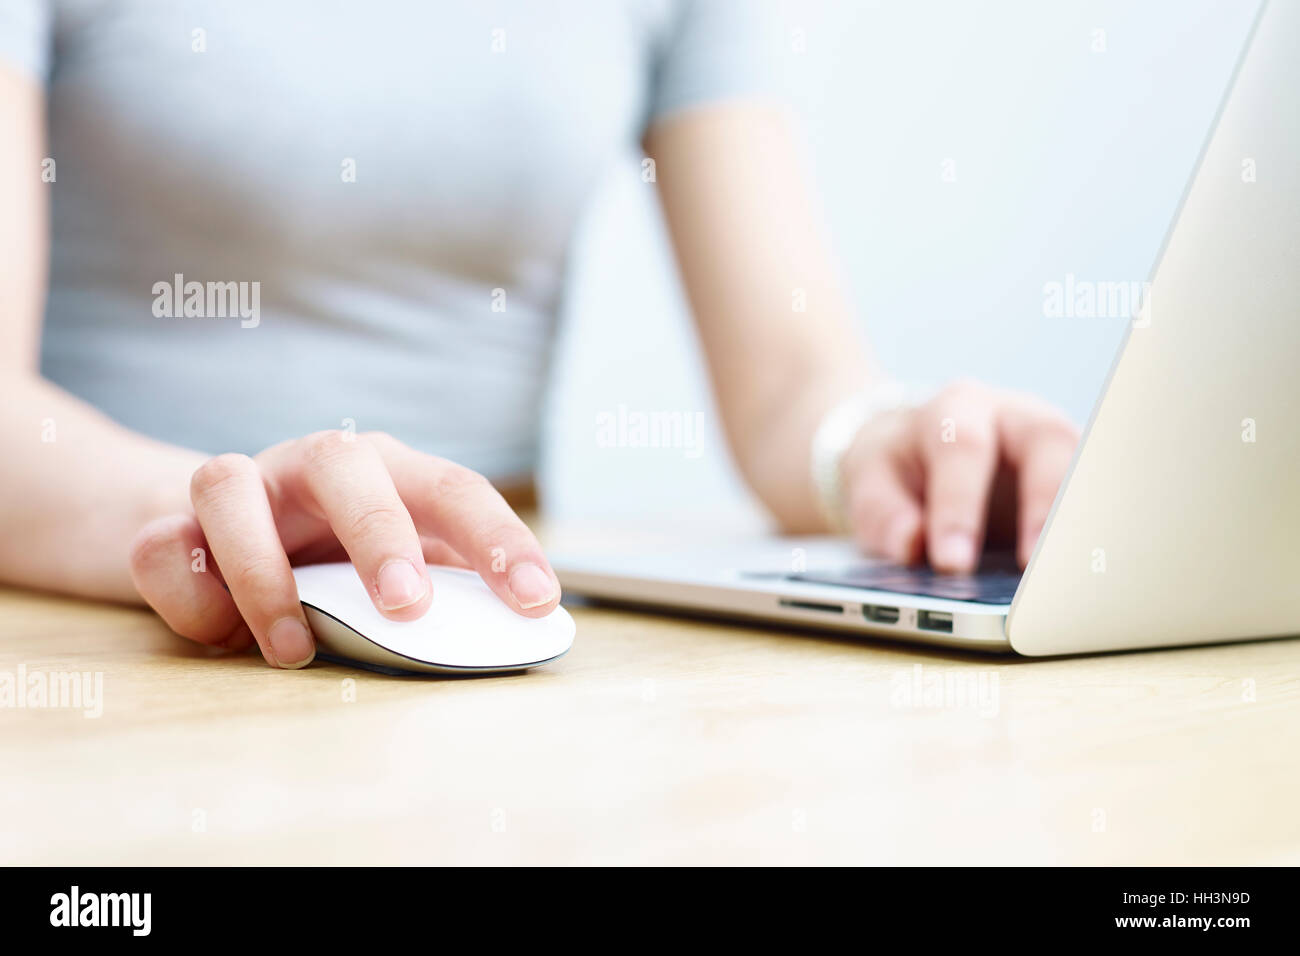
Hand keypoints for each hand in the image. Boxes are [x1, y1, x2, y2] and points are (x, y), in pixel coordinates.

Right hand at [128, 431, 559, 668]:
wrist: (226, 541)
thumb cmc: (339, 561)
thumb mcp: (402, 573)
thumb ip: (450, 595)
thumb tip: (525, 637)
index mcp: (392, 471)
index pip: (455, 490)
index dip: (499, 541)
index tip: (537, 600)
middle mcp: (317, 465)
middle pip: (350, 466)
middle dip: (381, 535)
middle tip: (408, 607)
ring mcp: (241, 485)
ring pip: (229, 486)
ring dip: (263, 574)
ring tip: (294, 650)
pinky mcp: (171, 523)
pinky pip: (165, 546)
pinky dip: (191, 594)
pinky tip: (221, 635)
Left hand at [841, 381, 1079, 572]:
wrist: (917, 446)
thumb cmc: (898, 465)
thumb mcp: (869, 478)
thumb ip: (882, 510)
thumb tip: (910, 544)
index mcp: (956, 409)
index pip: (963, 448)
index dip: (960, 507)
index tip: (952, 563)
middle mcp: (1014, 416)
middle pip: (1047, 442)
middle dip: (1043, 508)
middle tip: (1031, 570)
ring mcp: (1054, 443)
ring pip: (1086, 468)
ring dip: (1082, 524)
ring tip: (1072, 581)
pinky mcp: (1076, 475)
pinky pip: (1095, 500)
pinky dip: (1093, 536)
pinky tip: (1089, 576)